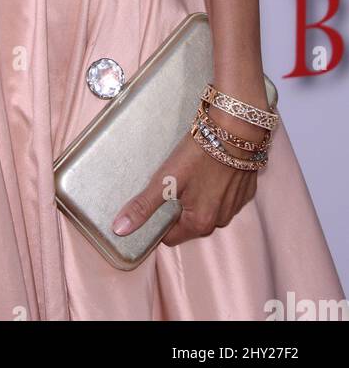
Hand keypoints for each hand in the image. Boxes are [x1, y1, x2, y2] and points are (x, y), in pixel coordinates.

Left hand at [111, 130, 257, 246]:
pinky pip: (225, 198)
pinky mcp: (246, 192)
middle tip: (170, 183)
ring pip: (208, 210)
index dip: (159, 222)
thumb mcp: (166, 179)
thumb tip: (120, 229)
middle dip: (178, 209)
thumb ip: (143, 206)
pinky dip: (216, 189)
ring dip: (198, 199)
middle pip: (189, 224)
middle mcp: (221, 222)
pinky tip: (209, 170)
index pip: (170, 237)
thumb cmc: (198, 154)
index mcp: (200, 223)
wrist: (236, 130)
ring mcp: (236, 207)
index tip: (154, 202)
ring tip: (190, 174)